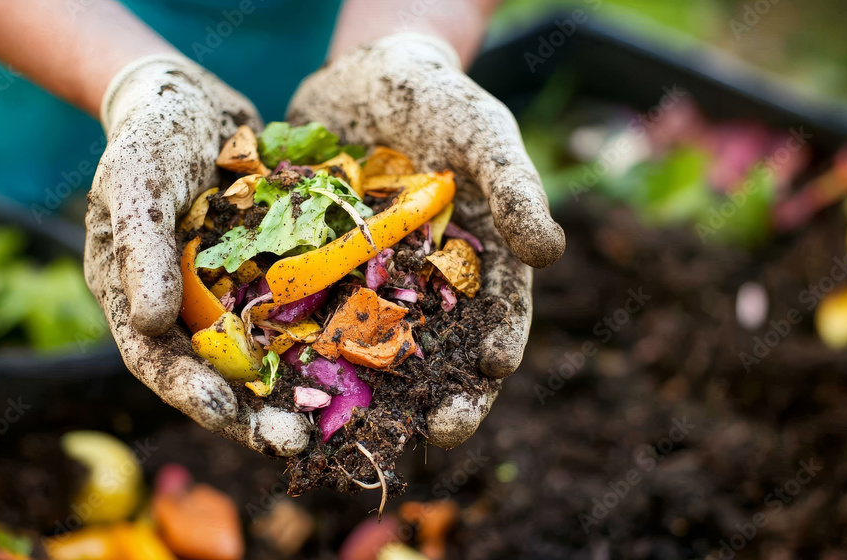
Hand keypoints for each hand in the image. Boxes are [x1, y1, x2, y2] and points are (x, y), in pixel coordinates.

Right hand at [84, 55, 311, 455]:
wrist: (195, 100)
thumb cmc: (153, 134)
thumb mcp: (139, 178)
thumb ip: (141, 246)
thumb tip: (151, 322)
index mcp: (133, 296)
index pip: (154, 358)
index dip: (188, 391)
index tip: (227, 415)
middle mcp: (180, 309)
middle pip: (212, 373)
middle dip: (251, 412)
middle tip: (294, 441)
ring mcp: (225, 296)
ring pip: (259, 356)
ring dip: (290, 391)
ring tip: (330, 422)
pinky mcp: (266, 279)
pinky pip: (295, 316)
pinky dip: (320, 341)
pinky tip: (357, 360)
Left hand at [288, 33, 564, 447]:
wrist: (366, 72)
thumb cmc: (440, 101)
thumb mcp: (482, 135)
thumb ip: (515, 188)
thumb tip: (551, 252)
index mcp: (474, 266)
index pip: (496, 319)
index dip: (497, 348)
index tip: (490, 372)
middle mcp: (421, 289)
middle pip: (436, 353)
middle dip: (439, 394)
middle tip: (436, 430)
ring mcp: (367, 285)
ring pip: (369, 349)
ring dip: (370, 392)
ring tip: (368, 426)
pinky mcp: (316, 272)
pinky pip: (309, 313)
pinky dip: (304, 345)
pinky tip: (295, 372)